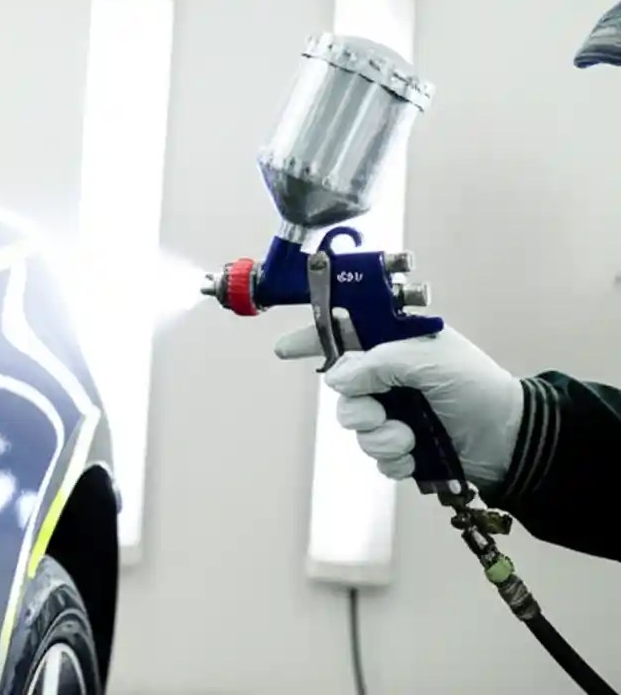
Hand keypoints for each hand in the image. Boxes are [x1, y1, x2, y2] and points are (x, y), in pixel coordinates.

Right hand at [274, 325, 523, 489]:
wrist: (510, 439)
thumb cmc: (476, 387)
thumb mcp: (428, 360)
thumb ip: (377, 364)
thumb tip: (335, 379)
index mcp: (396, 347)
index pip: (346, 337)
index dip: (314, 340)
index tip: (286, 350)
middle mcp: (390, 379)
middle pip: (343, 391)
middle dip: (358, 407)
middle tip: (381, 411)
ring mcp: (395, 413)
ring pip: (356, 428)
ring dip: (381, 437)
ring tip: (410, 438)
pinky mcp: (403, 447)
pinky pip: (376, 457)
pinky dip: (394, 459)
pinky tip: (415, 457)